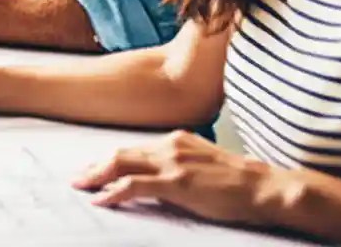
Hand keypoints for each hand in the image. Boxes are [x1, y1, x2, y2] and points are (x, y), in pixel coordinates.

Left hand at [73, 130, 298, 226]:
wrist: (262, 187)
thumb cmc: (238, 181)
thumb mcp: (204, 164)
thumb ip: (180, 164)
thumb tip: (157, 179)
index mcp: (177, 140)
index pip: (135, 148)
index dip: (111, 159)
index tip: (94, 168)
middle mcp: (170, 145)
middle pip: (122, 152)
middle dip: (96, 165)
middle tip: (78, 178)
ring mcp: (172, 162)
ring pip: (122, 163)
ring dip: (97, 176)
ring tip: (81, 187)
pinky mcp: (176, 181)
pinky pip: (134, 185)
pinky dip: (113, 192)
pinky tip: (101, 200)